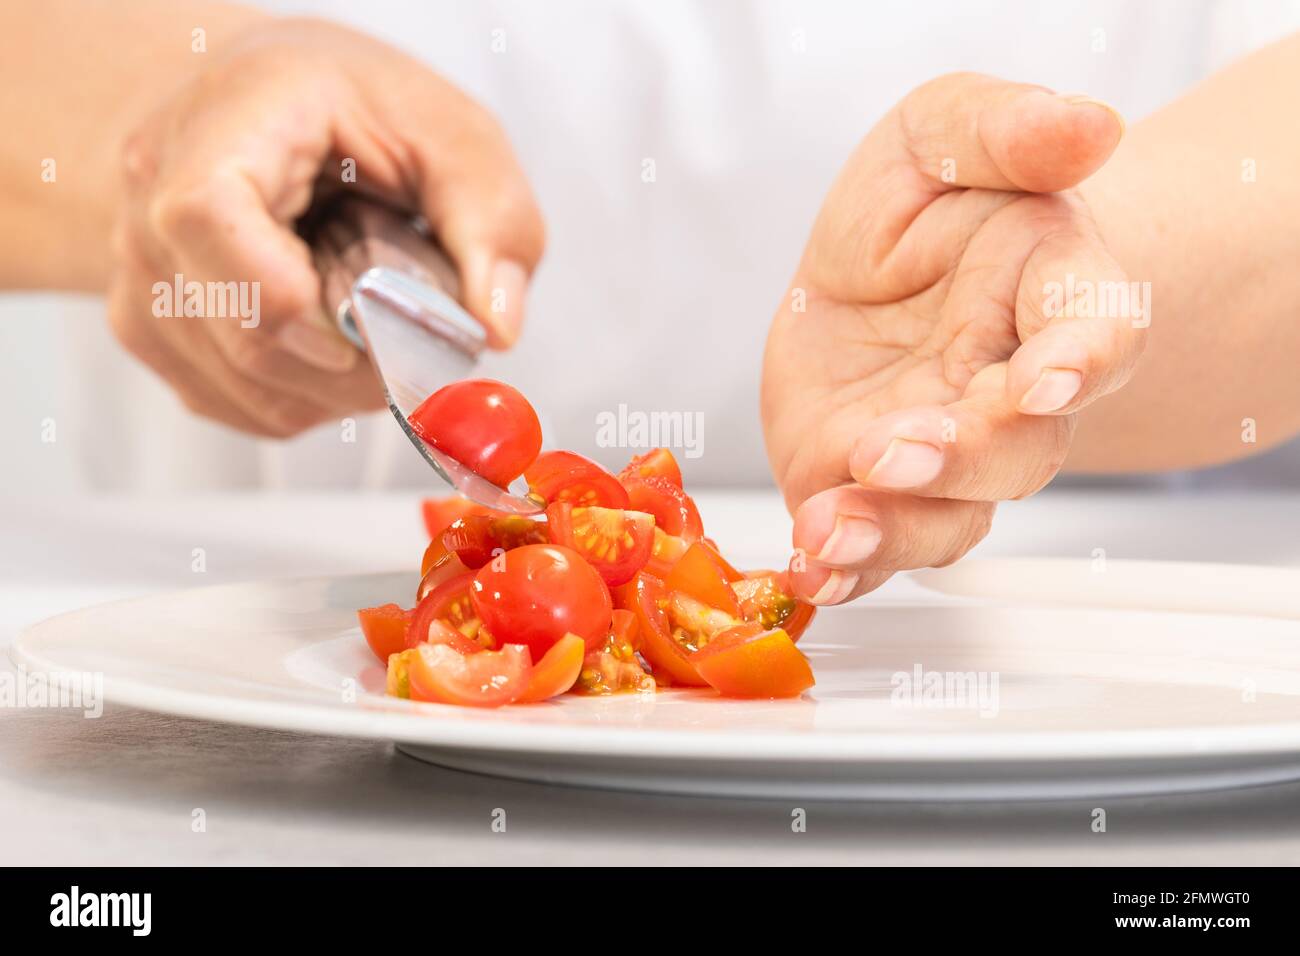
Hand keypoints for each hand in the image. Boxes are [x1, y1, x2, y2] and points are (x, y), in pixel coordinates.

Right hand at [108, 17, 543, 436]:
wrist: (264, 106)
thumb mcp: (454, 136)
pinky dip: (302, 397)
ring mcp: (141, 271)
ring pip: (239, 384)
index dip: (285, 297)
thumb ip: (490, 222)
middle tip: (416, 344)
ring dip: (333, 388)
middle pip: (236, 330)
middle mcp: (154, 198)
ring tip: (375, 328)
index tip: (365, 328)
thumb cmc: (357, 112)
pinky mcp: (152, 329)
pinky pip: (233, 402)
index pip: (205, 218)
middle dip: (349, 366)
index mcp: (226, 123)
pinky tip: (331, 345)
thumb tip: (496, 325)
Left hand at [762, 73, 1140, 604]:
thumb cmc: (935, 198)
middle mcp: (1009, 392)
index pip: (1094, 333)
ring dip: (893, 532)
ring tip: (829, 532)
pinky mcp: (872, 484)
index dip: (1079, 362)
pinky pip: (875, 542)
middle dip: (959, 458)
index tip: (1046, 378)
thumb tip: (1085, 125)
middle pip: (1015, 449)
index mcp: (1052, 295)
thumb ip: (1007, 128)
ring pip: (945, 516)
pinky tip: (809, 570)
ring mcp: (943, 451)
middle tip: (893, 448)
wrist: (881, 262)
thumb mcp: (949, 129)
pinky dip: (844, 566)